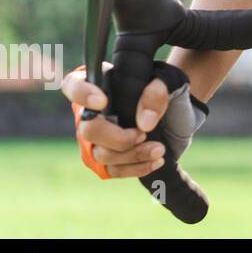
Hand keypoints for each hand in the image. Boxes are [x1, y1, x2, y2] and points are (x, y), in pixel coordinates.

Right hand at [62, 62, 170, 178]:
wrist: (177, 113)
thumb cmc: (166, 91)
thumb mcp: (168, 82)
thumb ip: (156, 94)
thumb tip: (145, 123)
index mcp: (99, 85)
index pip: (73, 85)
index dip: (82, 95)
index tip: (103, 101)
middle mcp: (90, 113)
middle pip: (88, 130)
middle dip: (118, 138)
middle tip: (143, 134)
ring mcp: (96, 139)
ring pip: (100, 155)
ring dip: (132, 156)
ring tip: (159, 150)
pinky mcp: (108, 159)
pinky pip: (112, 170)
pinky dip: (134, 168)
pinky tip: (155, 162)